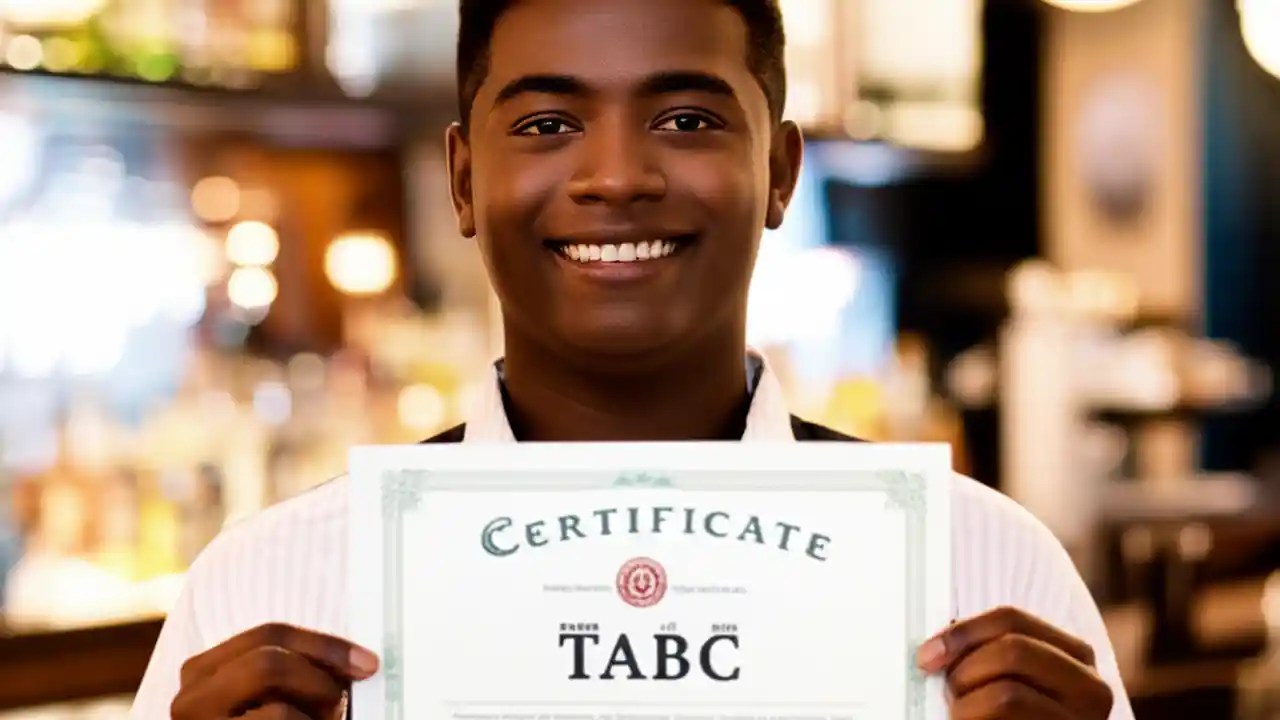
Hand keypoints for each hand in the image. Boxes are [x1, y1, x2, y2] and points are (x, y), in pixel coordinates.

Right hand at [170, 623, 378, 718]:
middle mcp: (189, 700)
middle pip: (268, 665)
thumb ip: (297, 672)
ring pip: (278, 712)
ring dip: (316, 717)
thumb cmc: (268, 719)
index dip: (324, 645)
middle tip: (340, 703)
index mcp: (204, 671)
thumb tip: (359, 661)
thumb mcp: (275, 694)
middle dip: (317, 682)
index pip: (269, 635)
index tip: (367, 663)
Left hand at [916, 607, 1112, 718]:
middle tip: (948, 693)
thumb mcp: (1015, 679)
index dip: (962, 632)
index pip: (1011, 619)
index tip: (927, 655)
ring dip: (967, 706)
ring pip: (1007, 695)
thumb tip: (939, 646)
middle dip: (966, 670)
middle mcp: (1089, 687)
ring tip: (962, 716)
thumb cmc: (1014, 717)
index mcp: (1075, 657)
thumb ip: (991, 654)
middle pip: (1011, 651)